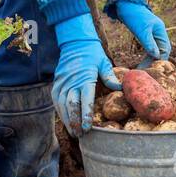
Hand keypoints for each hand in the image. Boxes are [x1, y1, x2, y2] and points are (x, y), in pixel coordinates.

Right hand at [52, 14, 119, 136]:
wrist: (74, 41)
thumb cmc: (92, 53)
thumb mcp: (103, 62)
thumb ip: (109, 76)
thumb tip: (120, 88)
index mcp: (84, 78)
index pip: (84, 100)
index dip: (85, 115)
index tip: (87, 127)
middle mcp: (71, 82)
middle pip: (71, 106)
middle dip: (74, 122)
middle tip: (80, 135)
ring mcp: (61, 83)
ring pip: (61, 105)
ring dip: (66, 120)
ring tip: (73, 132)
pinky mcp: (56, 83)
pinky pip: (56, 100)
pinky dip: (60, 111)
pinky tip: (65, 120)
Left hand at [113, 1, 170, 66]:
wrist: (125, 4)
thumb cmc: (133, 15)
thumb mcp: (141, 31)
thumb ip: (149, 43)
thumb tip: (157, 56)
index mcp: (160, 31)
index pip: (165, 49)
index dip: (159, 60)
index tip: (151, 68)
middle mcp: (158, 32)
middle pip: (162, 50)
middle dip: (155, 61)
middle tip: (146, 71)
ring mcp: (153, 33)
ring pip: (155, 50)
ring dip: (150, 59)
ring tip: (143, 68)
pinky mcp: (146, 34)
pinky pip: (150, 47)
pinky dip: (147, 55)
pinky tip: (142, 61)